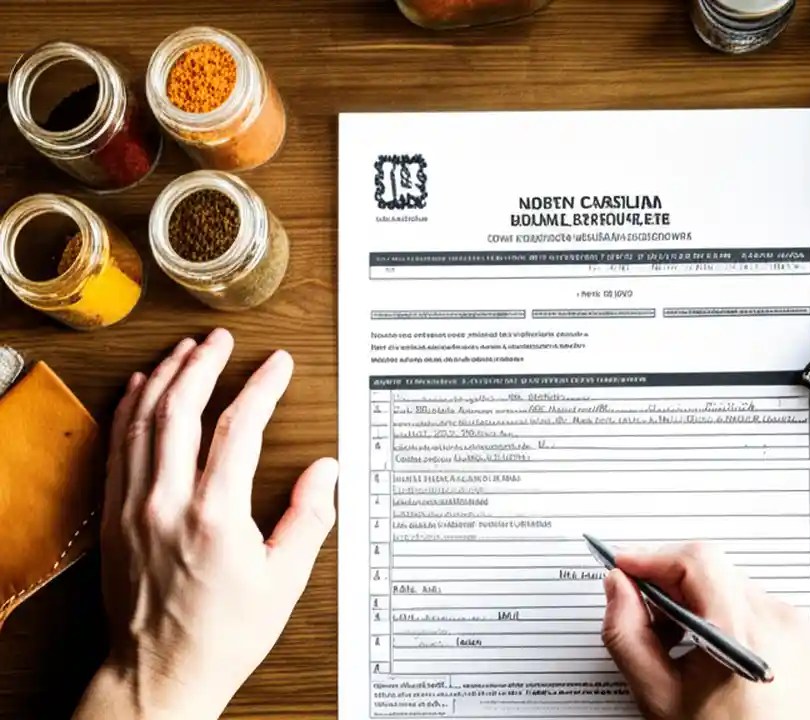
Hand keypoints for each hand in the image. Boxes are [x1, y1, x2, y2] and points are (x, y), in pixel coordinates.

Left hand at [74, 330, 337, 719]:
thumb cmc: (222, 633)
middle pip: (180, 411)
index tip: (277, 366)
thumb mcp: (285, 580)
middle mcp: (166, 504)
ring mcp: (133, 508)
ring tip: (187, 350)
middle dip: (204, 365)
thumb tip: (326, 471)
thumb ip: (310, 519)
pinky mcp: (112, 518)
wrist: (160, 672)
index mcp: (215, 517)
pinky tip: (144, 389)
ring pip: (143, 422)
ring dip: (165, 378)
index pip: (237, 428)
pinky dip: (130, 410)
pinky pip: (117, 447)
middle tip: (224, 340)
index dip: (260, 388)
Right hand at [601, 544, 809, 719]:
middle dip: (670, 584)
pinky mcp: (803, 636)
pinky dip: (723, 616)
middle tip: (642, 614)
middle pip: (713, 570)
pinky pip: (753, 606)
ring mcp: (796, 626)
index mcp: (743, 631)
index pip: (696, 559)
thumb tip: (618, 588)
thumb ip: (628, 636)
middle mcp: (779, 619)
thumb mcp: (660, 697)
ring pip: (730, 586)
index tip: (625, 568)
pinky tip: (706, 651)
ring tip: (676, 643)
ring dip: (696, 601)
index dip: (653, 557)